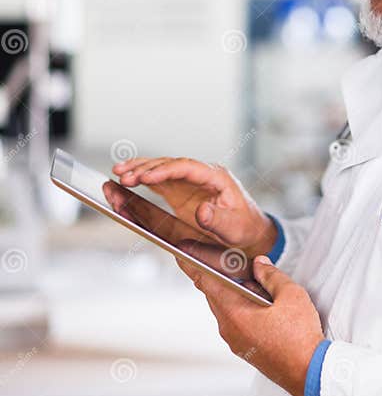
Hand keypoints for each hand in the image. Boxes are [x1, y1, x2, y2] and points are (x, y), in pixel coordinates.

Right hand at [112, 156, 276, 257]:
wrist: (249, 230)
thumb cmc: (244, 227)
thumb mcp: (235, 227)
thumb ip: (218, 220)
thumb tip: (201, 212)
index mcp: (216, 176)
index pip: (187, 167)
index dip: (165, 170)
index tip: (146, 177)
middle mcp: (201, 174)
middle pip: (170, 164)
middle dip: (146, 168)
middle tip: (123, 175)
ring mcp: (190, 181)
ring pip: (162, 169)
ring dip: (140, 170)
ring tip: (118, 173)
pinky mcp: (181, 191)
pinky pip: (159, 181)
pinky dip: (143, 179)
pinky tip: (126, 179)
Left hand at [177, 253, 324, 395]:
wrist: (308, 372)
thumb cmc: (300, 337)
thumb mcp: (290, 295)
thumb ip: (271, 274)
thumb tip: (260, 264)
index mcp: (235, 312)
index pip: (205, 282)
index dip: (191, 265)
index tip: (180, 254)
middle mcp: (229, 328)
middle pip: (214, 295)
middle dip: (216, 276)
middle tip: (221, 259)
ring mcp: (236, 340)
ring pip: (226, 308)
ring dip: (231, 292)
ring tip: (249, 279)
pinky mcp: (245, 348)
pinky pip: (235, 321)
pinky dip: (239, 306)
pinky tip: (257, 301)